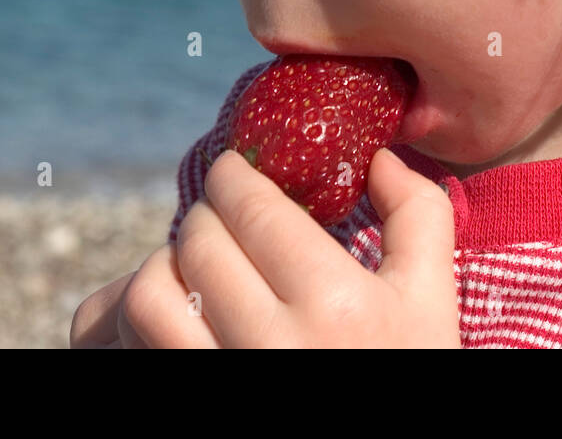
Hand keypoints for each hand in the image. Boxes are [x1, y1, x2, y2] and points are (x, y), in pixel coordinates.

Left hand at [70, 146, 459, 347]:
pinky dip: (142, 319)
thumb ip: (418, 218)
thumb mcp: (430, 304)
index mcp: (336, 304)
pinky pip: (131, 347)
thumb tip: (381, 158)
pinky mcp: (192, 402)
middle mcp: (271, 344)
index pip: (253, 208)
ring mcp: (223, 380)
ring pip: (149, 293)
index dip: (233, 176)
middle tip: (223, 216)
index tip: (234, 170)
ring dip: (166, 266)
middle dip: (207, 215)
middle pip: (200, 241)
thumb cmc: (405, 372)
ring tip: (196, 266)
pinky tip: (180, 315)